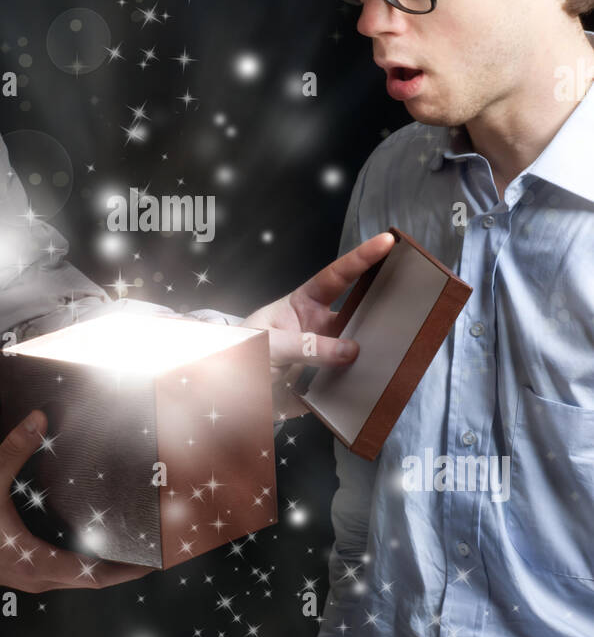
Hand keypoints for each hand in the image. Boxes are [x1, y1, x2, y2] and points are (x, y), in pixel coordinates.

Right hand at [0, 410, 153, 591]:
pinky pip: (68, 571)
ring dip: (108, 566)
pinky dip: (89, 562)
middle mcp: (40, 577)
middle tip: (156, 551)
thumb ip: (13, 450)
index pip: (94, 575)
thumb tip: (39, 418)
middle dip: (126, 568)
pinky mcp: (26, 570)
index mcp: (37, 565)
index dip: (127, 569)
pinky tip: (98, 543)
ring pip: (82, 578)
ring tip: (135, 547)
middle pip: (95, 580)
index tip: (155, 561)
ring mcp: (33, 577)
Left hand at [242, 231, 395, 418]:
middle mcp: (318, 328)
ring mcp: (324, 357)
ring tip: (403, 347)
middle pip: (357, 311)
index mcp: (302, 305)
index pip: (336, 276)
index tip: (387, 240)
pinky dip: (363, 385)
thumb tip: (351, 350)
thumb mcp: (266, 344)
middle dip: (382, 303)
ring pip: (358, 349)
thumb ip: (305, 345)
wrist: (224, 396)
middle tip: (413, 293)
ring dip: (376, 350)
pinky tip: (379, 387)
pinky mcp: (325, 385)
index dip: (361, 257)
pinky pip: (349, 383)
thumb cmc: (238, 355)